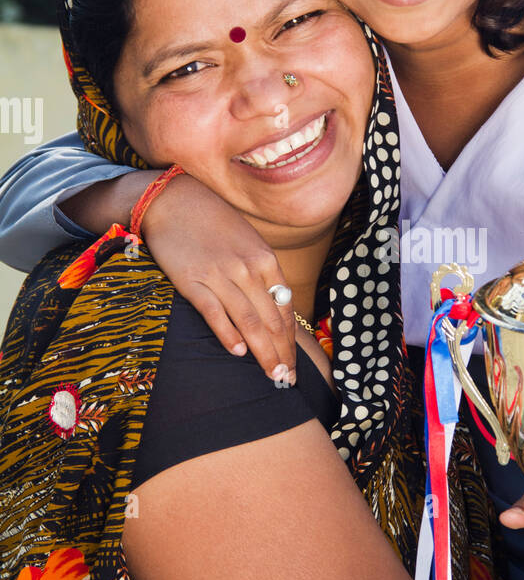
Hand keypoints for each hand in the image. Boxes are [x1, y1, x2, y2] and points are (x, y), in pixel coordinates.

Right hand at [141, 174, 296, 380]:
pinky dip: (229, 335)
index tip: (294, 362)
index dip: (292, 340)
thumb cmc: (213, 223)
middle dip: (282, 353)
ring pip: (249, 322)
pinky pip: (215, 313)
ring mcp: (220, 275)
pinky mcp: (192, 281)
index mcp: (265, 260)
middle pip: (271, 320)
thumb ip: (262, 273)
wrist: (173, 200)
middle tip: (287, 379)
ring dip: (263, 352)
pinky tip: (238, 353)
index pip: (285, 308)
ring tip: (271, 374)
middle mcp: (247, 269)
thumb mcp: (247, 243)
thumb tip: (275, 307)